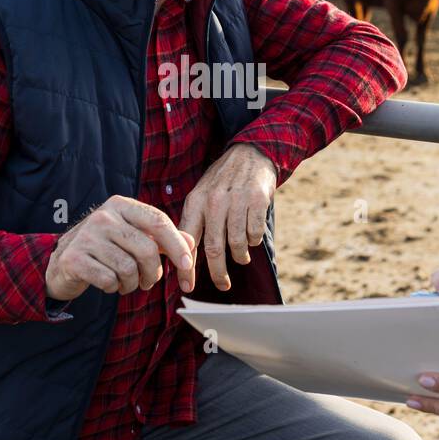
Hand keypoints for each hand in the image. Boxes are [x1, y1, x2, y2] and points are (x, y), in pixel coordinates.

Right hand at [45, 195, 196, 301]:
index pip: (158, 222)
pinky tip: (108, 283)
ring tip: (125, 282)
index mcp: (121, 205)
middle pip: (147, 249)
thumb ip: (161, 238)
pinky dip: (113, 288)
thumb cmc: (105, 249)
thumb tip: (190, 242)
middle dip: (153, 273)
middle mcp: (103, 216)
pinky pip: (109, 280)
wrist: (63, 262)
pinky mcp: (74, 258)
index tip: (187, 267)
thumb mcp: (132, 236)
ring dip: (132, 284)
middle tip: (149, 282)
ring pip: (129, 269)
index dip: (177, 245)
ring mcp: (86, 236)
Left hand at [179, 143, 276, 290]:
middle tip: (222, 285)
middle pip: (214, 248)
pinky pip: (254, 233)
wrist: (250, 153)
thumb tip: (181, 256)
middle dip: (218, 272)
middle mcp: (214, 201)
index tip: (187, 286)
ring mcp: (236, 200)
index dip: (186, 267)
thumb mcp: (201, 195)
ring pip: (237, 244)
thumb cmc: (222, 181)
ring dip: (240, 256)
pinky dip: (254, 241)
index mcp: (196, 202)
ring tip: (241, 257)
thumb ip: (193, 222)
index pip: (187, 240)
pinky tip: (251, 236)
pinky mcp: (257, 200)